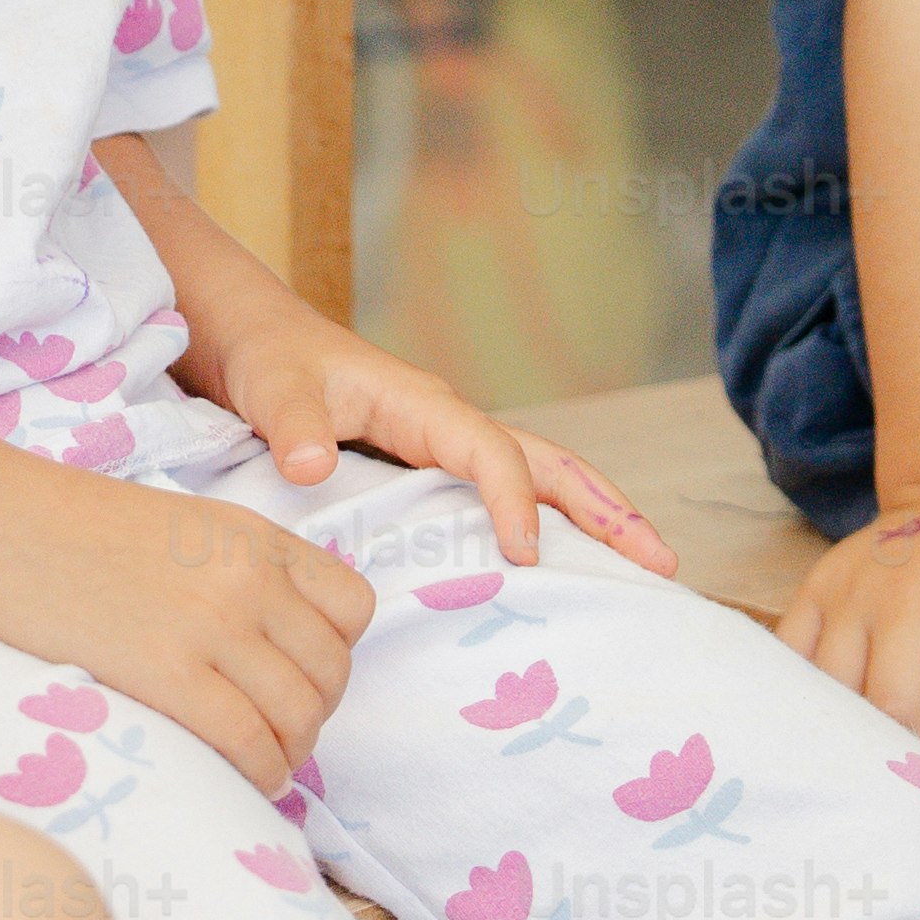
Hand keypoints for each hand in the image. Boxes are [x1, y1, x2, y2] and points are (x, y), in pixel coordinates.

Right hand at [0, 466, 377, 797]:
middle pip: (332, 672)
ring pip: (299, 715)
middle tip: (281, 732)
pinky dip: (259, 772)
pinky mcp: (171, 675)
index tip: (302, 674)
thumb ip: (237, 570)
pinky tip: (245, 779)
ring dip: (291, 751)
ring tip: (264, 762)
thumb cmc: (69, 530)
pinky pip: (250, 742)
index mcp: (255, 537)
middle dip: (315, 713)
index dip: (336, 653)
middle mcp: (249, 579)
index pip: (353, 608)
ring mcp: (214, 627)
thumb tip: (271, 641)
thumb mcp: (182, 525)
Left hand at [173, 304, 675, 576]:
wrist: (256, 341)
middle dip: (608, 509)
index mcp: (425, 405)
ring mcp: (449, 450)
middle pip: (551, 465)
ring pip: (542, 482)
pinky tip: (564, 577)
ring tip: (647, 570)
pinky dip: (550, 531)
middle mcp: (451, 426)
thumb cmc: (268, 360)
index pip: (490, 454)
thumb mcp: (273, 388)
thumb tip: (311, 466)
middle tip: (663, 561)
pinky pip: (506, 502)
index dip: (512, 501)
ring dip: (595, 522)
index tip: (524, 555)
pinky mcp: (434, 474)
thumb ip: (292, 426)